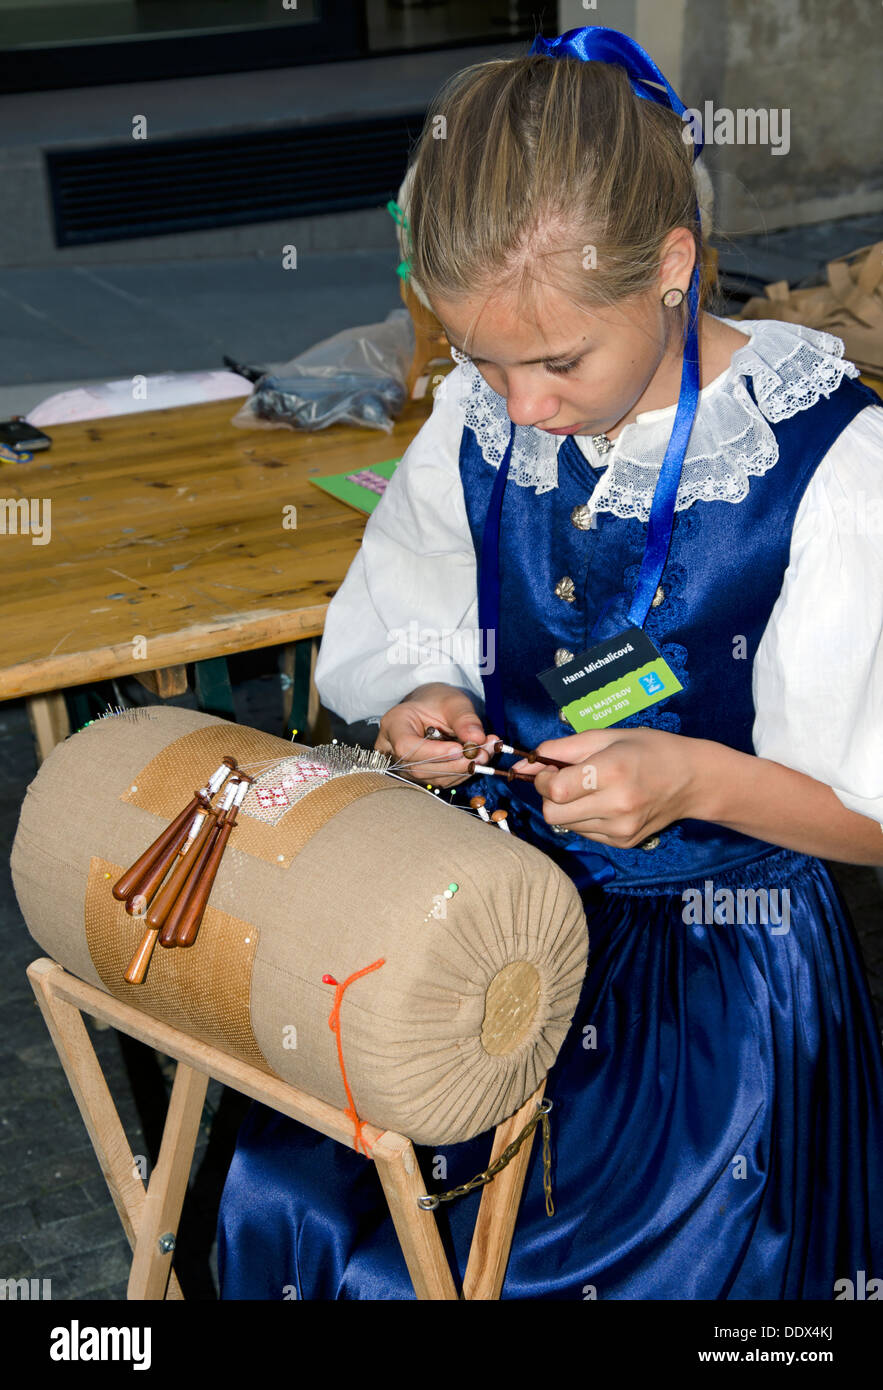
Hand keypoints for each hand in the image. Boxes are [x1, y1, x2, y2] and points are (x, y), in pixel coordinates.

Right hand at [374, 683, 498, 787]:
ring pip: (432, 778)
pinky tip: (478, 759)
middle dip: (455, 764)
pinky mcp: (419, 776)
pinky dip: (463, 772)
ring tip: (486, 752)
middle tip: (483, 753)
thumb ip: (464, 720)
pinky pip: (441, 781)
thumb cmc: (438, 701)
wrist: (433, 709)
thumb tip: (477, 740)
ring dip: (463, 769)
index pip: (406, 746)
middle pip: (420, 768)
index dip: (433, 753)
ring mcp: (404, 766)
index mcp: (394, 724)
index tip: (460, 749)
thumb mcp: (453, 702)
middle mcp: (392, 749)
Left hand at [514, 727, 703, 846]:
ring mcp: (621, 829)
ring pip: (565, 825)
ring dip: (566, 807)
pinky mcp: (623, 843)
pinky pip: (584, 833)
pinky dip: (583, 818)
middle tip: (564, 779)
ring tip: (590, 789)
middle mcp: (617, 805)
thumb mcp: (606, 735)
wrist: (693, 779)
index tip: (549, 768)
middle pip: (553, 813)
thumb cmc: (649, 749)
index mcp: (612, 771)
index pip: (554, 789)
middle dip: (549, 795)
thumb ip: (560, 749)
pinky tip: (603, 802)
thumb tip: (522, 765)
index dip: (541, 778)